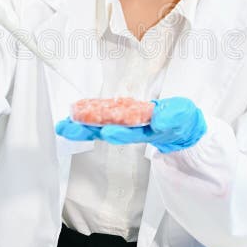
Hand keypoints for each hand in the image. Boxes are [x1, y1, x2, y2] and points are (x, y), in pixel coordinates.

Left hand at [55, 97, 206, 153]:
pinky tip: (73, 113)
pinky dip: (87, 115)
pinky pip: (102, 116)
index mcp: (149, 131)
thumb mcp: (183, 117)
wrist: (181, 124)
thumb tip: (158, 120)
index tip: (107, 132)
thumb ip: (172, 118)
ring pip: (101, 125)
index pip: (132, 133)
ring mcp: (125, 125)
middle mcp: (132, 130)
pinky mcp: (121, 117)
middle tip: (69, 129)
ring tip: (63, 124)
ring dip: (81, 125)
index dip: (120, 133)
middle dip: (88, 131)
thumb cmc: (182, 120)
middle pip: (108, 131)